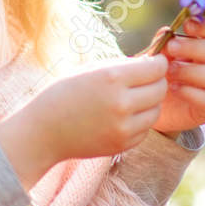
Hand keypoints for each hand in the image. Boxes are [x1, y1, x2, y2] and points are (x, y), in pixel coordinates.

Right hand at [0, 55, 169, 183]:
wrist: (43, 131)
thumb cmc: (65, 93)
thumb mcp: (92, 69)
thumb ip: (124, 65)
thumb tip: (155, 61)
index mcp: (112, 77)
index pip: (157, 68)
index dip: (158, 63)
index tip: (153, 62)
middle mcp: (121, 103)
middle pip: (161, 89)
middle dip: (156, 82)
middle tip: (144, 80)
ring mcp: (123, 127)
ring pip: (156, 111)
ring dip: (149, 103)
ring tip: (132, 99)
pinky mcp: (122, 144)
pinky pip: (145, 129)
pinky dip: (139, 122)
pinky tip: (121, 116)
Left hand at [141, 15, 204, 136]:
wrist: (154, 105)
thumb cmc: (162, 74)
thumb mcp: (160, 55)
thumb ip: (164, 42)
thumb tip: (166, 31)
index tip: (187, 25)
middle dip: (194, 47)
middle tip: (171, 47)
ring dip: (192, 71)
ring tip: (169, 72)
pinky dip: (191, 93)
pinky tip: (174, 88)